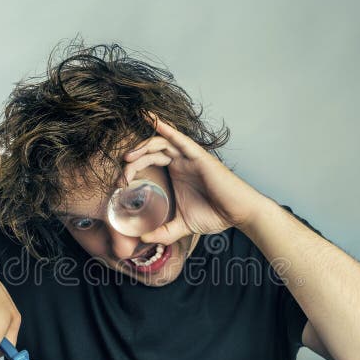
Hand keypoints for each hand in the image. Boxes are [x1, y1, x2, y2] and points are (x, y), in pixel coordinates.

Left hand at [122, 111, 265, 244]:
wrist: (238, 214)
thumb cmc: (215, 215)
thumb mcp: (181, 226)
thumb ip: (162, 232)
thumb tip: (142, 239)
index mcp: (176, 172)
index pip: (148, 161)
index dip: (132, 169)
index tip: (121, 184)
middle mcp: (181, 161)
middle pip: (150, 151)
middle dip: (133, 160)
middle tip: (122, 175)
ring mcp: (189, 157)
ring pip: (160, 142)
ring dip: (142, 146)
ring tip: (128, 158)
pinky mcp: (199, 156)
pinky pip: (180, 139)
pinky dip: (166, 128)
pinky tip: (153, 120)